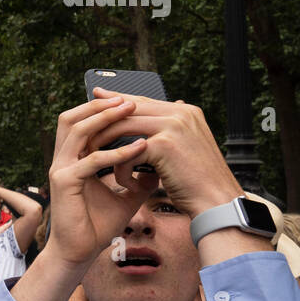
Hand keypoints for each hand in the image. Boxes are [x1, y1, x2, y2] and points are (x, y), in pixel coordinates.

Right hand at [42, 95, 156, 266]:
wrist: (81, 250)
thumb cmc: (98, 224)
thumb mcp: (128, 195)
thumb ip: (141, 176)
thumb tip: (164, 162)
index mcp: (73, 158)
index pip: (83, 122)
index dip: (104, 108)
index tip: (134, 101)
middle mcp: (63, 159)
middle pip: (71, 117)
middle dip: (100, 105)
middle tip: (129, 99)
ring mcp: (60, 168)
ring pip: (77, 130)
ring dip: (105, 118)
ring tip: (130, 111)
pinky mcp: (64, 182)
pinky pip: (91, 160)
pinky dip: (117, 152)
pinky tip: (139, 149)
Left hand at [89, 88, 241, 216]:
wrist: (217, 202)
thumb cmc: (198, 181)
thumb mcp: (183, 148)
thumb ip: (166, 131)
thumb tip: (144, 120)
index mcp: (185, 111)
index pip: (142, 100)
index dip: (116, 101)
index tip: (94, 98)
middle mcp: (181, 113)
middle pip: (128, 109)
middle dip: (102, 122)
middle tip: (82, 136)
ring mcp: (173, 126)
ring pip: (122, 128)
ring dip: (105, 147)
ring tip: (95, 161)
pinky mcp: (164, 145)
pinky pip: (127, 153)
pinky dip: (121, 170)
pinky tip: (127, 185)